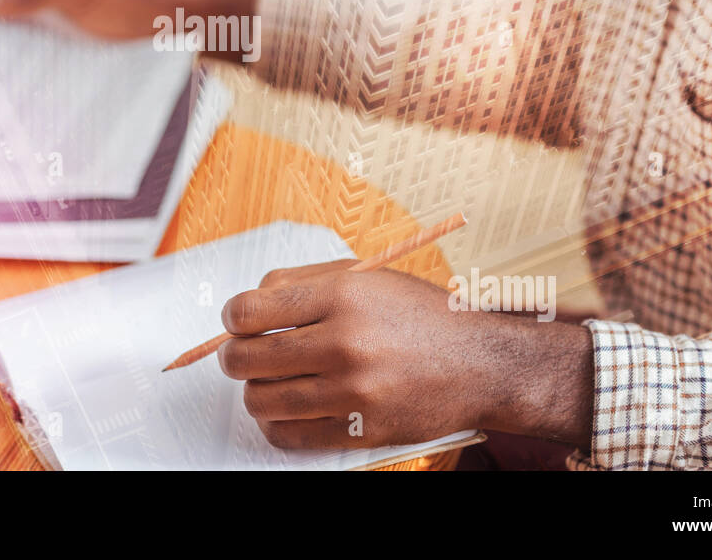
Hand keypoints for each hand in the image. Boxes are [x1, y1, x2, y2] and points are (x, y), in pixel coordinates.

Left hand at [217, 261, 593, 449]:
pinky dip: (276, 424)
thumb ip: (302, 282)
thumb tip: (247, 305)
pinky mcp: (361, 429)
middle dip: (234, 357)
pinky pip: (290, 435)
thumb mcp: (365, 276)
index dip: (232, 318)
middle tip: (243, 355)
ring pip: (262, 400)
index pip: (250, 312)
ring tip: (269, 381)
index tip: (238, 322)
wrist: (479, 362)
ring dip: (255, 391)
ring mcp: (353, 391)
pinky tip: (286, 409)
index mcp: (341, 296)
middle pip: (247, 358)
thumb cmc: (419, 314)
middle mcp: (344, 343)